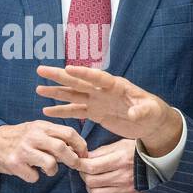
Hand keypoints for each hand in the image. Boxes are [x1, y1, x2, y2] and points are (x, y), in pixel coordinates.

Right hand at [0, 121, 87, 182]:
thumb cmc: (20, 137)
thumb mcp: (36, 129)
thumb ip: (55, 136)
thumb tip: (76, 149)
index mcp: (41, 126)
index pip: (69, 133)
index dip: (80, 145)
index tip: (84, 154)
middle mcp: (33, 136)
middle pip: (62, 148)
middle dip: (73, 160)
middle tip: (75, 166)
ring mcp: (23, 150)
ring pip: (51, 164)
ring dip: (53, 171)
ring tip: (47, 169)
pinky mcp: (14, 164)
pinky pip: (34, 177)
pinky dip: (35, 177)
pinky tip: (29, 171)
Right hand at [35, 65, 181, 155]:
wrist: (151, 124)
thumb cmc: (154, 113)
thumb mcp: (151, 111)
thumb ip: (141, 111)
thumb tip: (133, 113)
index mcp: (116, 85)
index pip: (98, 77)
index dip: (84, 73)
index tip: (69, 68)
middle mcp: (103, 91)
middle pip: (78, 82)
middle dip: (60, 76)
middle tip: (41, 70)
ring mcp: (97, 101)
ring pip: (73, 95)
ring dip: (56, 92)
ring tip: (38, 89)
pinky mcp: (95, 113)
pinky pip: (75, 111)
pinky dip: (62, 111)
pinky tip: (47, 109)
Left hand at [78, 138, 150, 192]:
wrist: (163, 165)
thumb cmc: (140, 152)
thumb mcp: (122, 144)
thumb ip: (102, 151)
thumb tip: (85, 157)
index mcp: (120, 160)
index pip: (90, 167)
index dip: (80, 165)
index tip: (78, 162)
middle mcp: (124, 178)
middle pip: (91, 182)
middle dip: (84, 176)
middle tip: (87, 171)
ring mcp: (128, 191)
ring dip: (93, 187)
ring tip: (97, 179)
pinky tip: (110, 185)